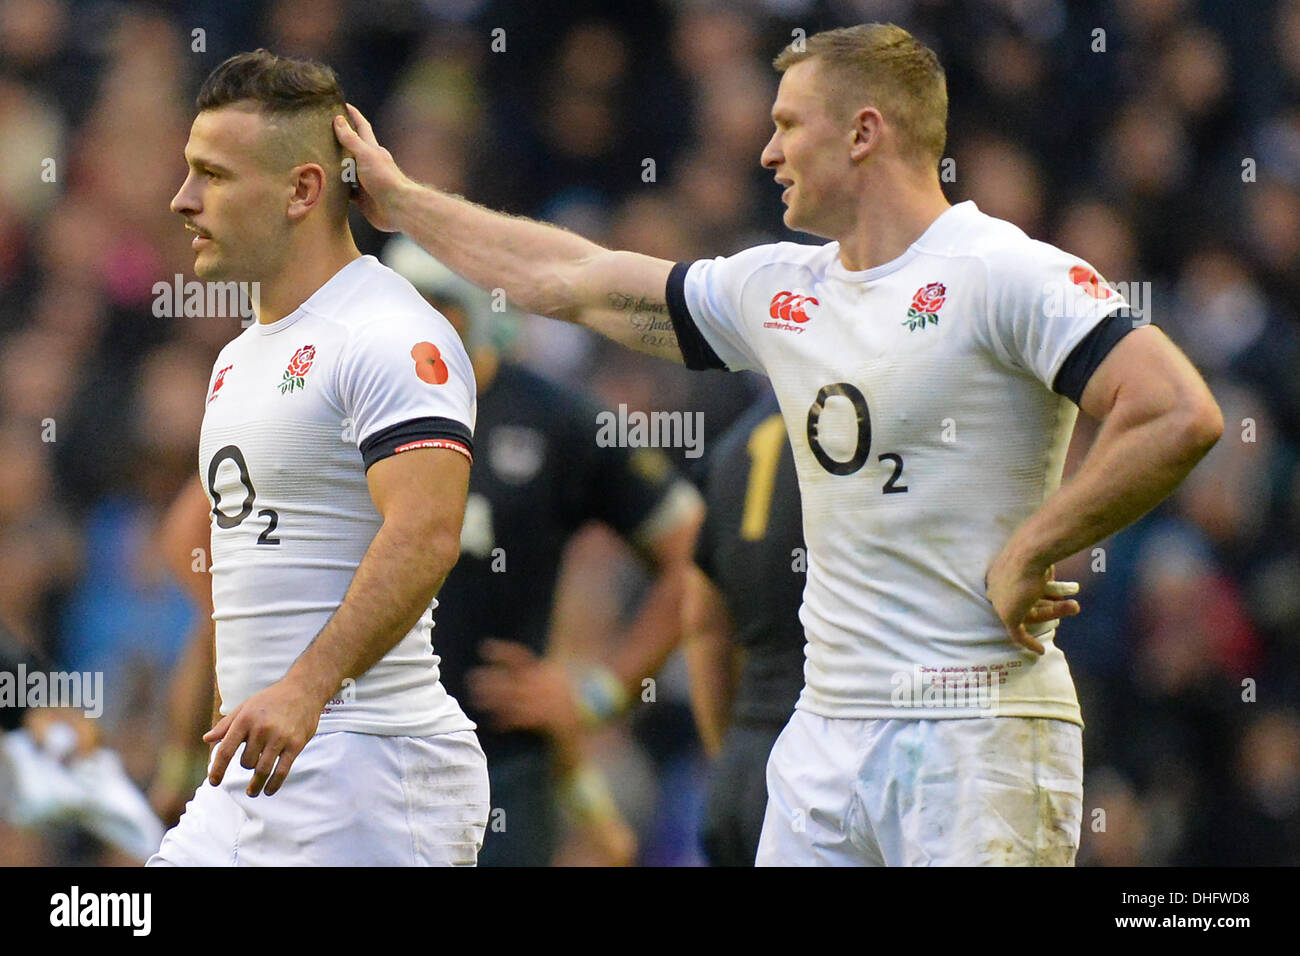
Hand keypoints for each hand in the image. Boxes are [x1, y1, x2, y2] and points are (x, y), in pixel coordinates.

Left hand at [202, 676, 322, 796]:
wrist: (304, 689)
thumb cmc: (271, 699)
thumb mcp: (245, 707)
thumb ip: (226, 725)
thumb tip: (207, 739)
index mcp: (245, 720)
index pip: (226, 750)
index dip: (217, 769)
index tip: (214, 782)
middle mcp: (261, 729)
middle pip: (246, 762)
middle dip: (246, 766)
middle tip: (250, 764)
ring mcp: (279, 737)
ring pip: (262, 770)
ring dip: (256, 785)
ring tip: (252, 792)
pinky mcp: (295, 744)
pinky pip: (282, 770)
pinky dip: (274, 784)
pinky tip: (268, 791)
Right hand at [332, 103, 412, 232]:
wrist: (398, 208)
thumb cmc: (385, 179)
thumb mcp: (366, 155)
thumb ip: (351, 139)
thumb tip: (338, 119)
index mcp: (372, 150)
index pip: (362, 127)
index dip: (353, 115)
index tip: (342, 104)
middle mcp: (369, 164)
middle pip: (351, 149)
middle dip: (338, 141)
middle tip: (320, 133)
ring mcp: (365, 181)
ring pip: (346, 171)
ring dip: (334, 166)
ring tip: (316, 159)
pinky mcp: (362, 198)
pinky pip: (345, 192)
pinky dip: (336, 188)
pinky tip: (325, 185)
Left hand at [467, 640, 583, 742]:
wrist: (588, 712)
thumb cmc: (570, 696)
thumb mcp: (559, 678)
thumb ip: (542, 674)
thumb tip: (524, 669)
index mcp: (543, 672)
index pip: (519, 658)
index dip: (502, 653)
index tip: (484, 648)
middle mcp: (539, 685)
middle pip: (510, 680)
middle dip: (491, 680)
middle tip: (472, 678)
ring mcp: (540, 702)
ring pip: (511, 700)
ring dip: (493, 700)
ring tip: (476, 699)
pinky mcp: (542, 718)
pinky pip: (519, 719)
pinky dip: (505, 720)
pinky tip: (493, 722)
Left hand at [985, 552, 1080, 655]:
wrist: (1031, 550)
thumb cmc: (1037, 549)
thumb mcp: (1040, 560)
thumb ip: (1042, 572)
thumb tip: (1053, 572)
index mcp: (999, 572)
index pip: (1018, 589)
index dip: (1040, 594)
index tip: (1055, 596)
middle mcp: (996, 587)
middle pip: (1026, 601)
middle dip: (1051, 603)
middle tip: (1072, 603)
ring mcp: (999, 601)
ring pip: (1029, 613)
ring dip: (1054, 612)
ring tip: (1075, 607)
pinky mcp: (1006, 615)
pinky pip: (1017, 634)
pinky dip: (1028, 642)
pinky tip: (1040, 651)